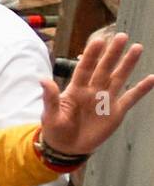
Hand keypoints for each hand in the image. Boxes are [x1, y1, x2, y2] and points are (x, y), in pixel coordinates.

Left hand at [40, 32, 153, 155]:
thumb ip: (50, 98)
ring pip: (118, 78)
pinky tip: (151, 78)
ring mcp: (105, 99)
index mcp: (75, 89)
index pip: (85, 68)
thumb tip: (42, 79)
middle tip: (121, 37)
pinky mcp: (116, 111)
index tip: (99, 41)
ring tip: (137, 48)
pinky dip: (141, 89)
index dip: (91, 55)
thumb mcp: (50, 115)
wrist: (67, 148)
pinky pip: (131, 98)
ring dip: (128, 64)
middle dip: (112, 53)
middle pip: (104, 68)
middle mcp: (92, 90)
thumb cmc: (55, 130)